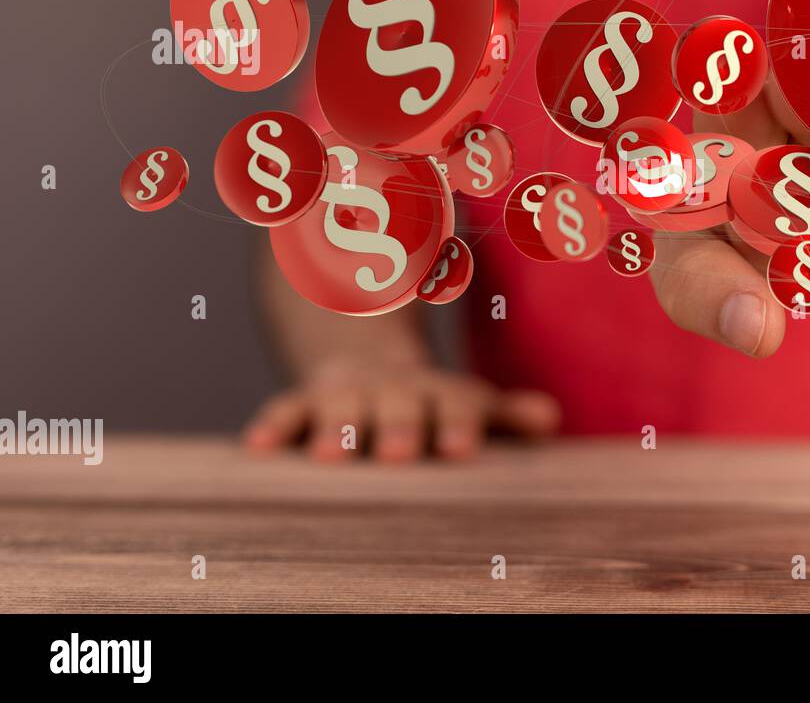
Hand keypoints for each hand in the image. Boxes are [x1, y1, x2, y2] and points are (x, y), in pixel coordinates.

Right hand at [242, 356, 561, 462]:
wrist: (364, 356)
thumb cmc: (429, 401)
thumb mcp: (468, 403)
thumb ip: (506, 414)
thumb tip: (550, 419)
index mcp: (439, 392)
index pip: (454, 404)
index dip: (459, 423)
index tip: (461, 450)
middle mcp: (393, 390)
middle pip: (399, 405)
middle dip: (400, 425)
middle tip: (401, 453)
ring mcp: (347, 394)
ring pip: (341, 407)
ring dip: (336, 427)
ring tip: (329, 456)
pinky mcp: (304, 402)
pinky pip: (287, 409)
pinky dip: (273, 425)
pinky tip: (257, 448)